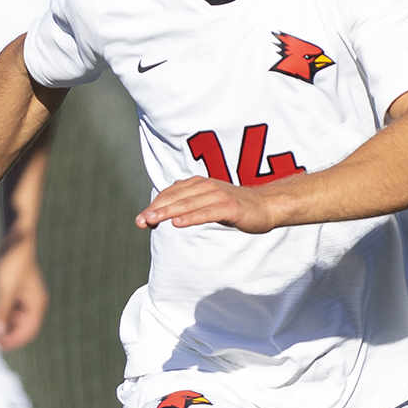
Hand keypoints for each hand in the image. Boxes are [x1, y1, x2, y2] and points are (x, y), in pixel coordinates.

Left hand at [0, 235, 47, 350]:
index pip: (29, 331)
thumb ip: (3, 311)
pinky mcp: (20, 293)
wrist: (16, 240)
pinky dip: (3, 315)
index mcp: (38, 304)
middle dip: (7, 334)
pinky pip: (13, 311)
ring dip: (4, 325)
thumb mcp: (6, 289)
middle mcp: (36, 303)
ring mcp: (28, 298)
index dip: (13, 341)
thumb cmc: (13, 263)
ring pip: (17, 320)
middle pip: (24, 328)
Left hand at [136, 176, 283, 233]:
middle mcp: (207, 186)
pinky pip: (207, 213)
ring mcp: (219, 196)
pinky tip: (178, 223)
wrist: (266, 206)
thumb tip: (164, 212)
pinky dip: (191, 217)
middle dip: (156, 209)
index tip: (141, 219)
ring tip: (152, 220)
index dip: (155, 205)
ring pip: (188, 204)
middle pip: (176, 198)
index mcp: (200, 184)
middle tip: (140, 221)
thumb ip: (189, 205)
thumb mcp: (209, 203)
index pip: (172, 193)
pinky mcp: (230, 207)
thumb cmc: (235, 206)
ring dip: (168, 212)